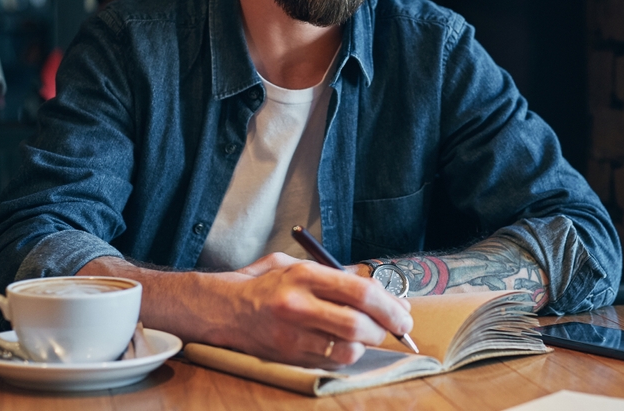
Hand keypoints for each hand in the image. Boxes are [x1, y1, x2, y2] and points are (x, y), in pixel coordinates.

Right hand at [79, 254, 412, 369]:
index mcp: (302, 274)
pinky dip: (345, 354)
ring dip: (366, 344)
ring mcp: (290, 333)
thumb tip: (376, 289)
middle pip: (356, 323)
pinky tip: (343, 344)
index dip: (389, 304)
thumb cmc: (263, 282)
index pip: (358, 290)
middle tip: (398, 328)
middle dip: (385, 328)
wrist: (219, 308)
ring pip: (346, 348)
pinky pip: (329, 361)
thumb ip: (333, 275)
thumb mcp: (295, 264)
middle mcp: (296, 304)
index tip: (404, 313)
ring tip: (369, 334)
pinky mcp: (286, 355)